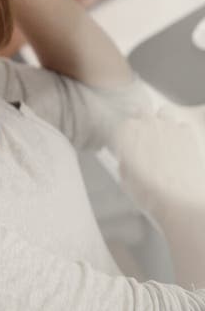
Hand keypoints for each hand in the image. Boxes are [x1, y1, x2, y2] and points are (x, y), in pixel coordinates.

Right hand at [116, 106, 204, 286]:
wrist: (178, 199)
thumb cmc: (149, 192)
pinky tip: (179, 146)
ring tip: (163, 137)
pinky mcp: (187, 133)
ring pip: (163, 111)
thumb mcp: (126, 180)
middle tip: (144, 138)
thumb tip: (128, 159)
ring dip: (162, 121)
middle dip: (142, 122)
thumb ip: (125, 162)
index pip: (122, 125)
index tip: (127, 146)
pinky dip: (179, 133)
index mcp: (126, 132)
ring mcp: (168, 126)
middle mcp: (146, 123)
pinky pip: (182, 125)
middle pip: (142, 112)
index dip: (125, 137)